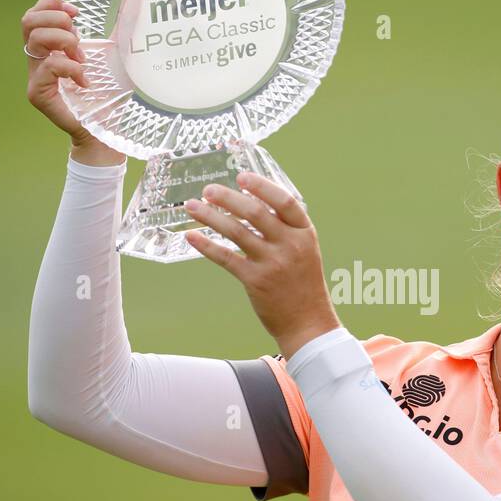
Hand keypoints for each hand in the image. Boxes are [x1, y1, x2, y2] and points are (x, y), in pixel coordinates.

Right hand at [22, 0, 123, 163]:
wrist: (107, 128)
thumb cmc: (109, 94)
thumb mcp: (117, 51)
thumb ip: (122, 24)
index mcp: (51, 47)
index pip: (35, 14)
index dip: (52, 5)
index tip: (77, 12)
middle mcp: (39, 59)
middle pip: (28, 21)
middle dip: (57, 21)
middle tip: (79, 38)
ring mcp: (35, 76)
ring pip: (36, 40)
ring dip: (65, 42)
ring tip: (84, 60)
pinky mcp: (38, 93)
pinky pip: (49, 67)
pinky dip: (72, 68)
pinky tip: (85, 81)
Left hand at [183, 172, 340, 359]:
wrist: (308, 323)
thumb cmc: (303, 285)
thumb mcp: (304, 251)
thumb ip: (285, 230)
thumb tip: (253, 205)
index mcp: (304, 233)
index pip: (284, 201)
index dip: (262, 186)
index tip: (242, 177)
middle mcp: (290, 245)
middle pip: (255, 212)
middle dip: (228, 198)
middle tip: (208, 190)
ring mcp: (272, 263)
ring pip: (236, 232)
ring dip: (211, 216)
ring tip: (192, 207)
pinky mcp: (256, 280)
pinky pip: (226, 257)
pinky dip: (207, 245)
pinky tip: (192, 236)